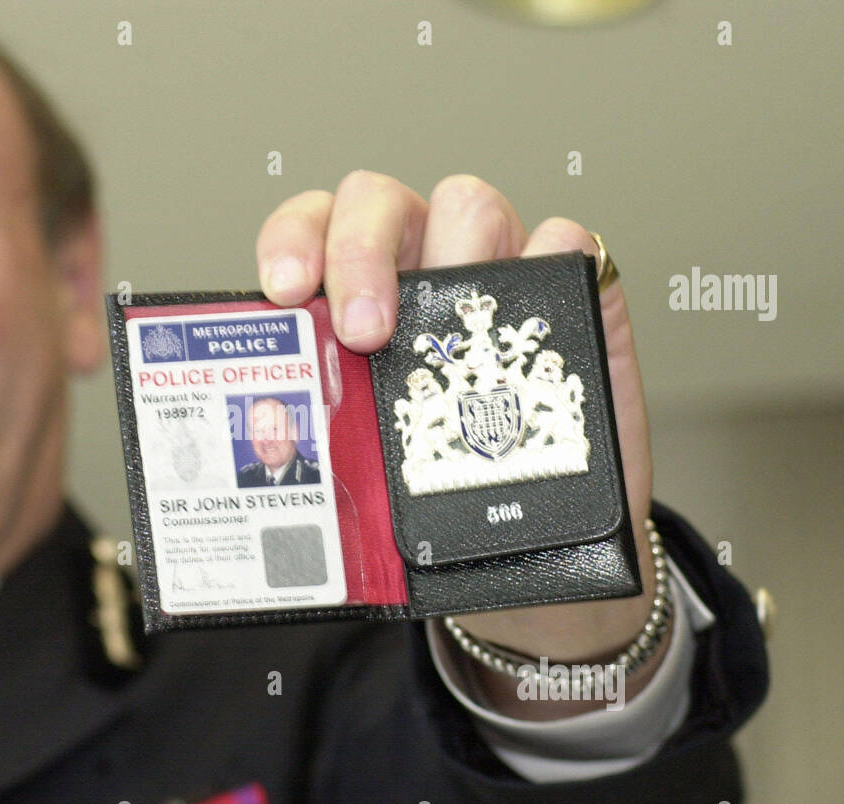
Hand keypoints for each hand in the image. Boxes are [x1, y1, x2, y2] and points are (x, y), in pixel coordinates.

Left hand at [256, 172, 661, 715]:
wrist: (530, 563)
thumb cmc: (436, 509)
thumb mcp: (364, 472)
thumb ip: (327, 435)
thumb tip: (271, 439)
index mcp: (352, 302)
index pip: (311, 227)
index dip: (293, 240)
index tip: (287, 291)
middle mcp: (417, 274)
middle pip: (377, 200)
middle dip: (360, 251)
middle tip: (363, 330)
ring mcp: (494, 278)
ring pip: (470, 205)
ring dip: (454, 256)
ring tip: (447, 342)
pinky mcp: (573, 298)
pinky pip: (565, 242)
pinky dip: (550, 262)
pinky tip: (528, 328)